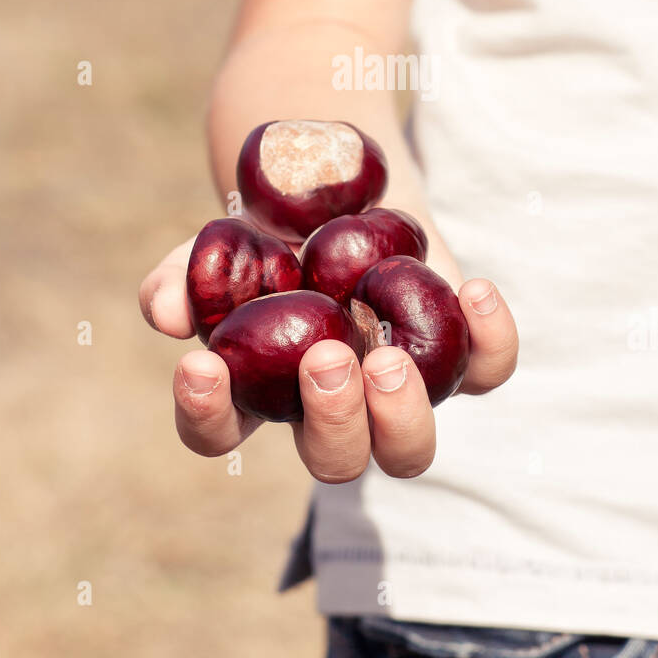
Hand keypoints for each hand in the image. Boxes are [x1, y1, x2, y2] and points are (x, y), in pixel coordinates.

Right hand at [140, 237, 517, 480]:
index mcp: (259, 392)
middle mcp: (330, 410)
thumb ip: (187, 274)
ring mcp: (397, 392)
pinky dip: (492, 341)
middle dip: (334, 422)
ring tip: (391, 357)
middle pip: (334, 462)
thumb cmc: (273, 234)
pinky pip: (487, 372)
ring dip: (403, 415)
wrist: (344, 195)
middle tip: (328, 357)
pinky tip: (474, 290)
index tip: (202, 365)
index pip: (219, 434)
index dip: (206, 414)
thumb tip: (164, 312)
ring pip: (409, 450)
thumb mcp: (224, 242)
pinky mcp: (457, 357)